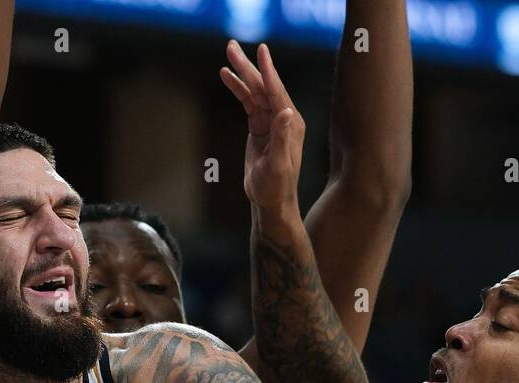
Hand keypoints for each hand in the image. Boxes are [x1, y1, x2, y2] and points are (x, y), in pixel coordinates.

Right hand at [220, 40, 304, 215]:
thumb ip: (281, 137)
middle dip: (248, 66)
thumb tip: (285, 112)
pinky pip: (248, 102)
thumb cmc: (276, 187)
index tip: (261, 50)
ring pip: (255, 91)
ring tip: (227, 55)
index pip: (277, 91)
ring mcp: (271, 121)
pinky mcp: (260, 126)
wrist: (270, 201)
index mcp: (291, 123)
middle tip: (231, 46)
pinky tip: (227, 77)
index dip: (268, 71)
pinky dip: (238, 89)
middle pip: (264, 86)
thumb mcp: (279, 164)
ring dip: (241, 74)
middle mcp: (284, 117)